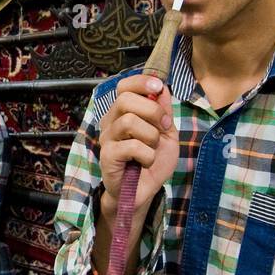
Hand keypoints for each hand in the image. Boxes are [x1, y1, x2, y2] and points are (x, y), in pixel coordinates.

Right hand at [97, 75, 177, 212]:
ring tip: (152, 149)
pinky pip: (131, 146)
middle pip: (125, 99)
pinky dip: (147, 155)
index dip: (141, 82)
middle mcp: (111, 122)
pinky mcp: (108, 156)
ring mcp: (107, 139)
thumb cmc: (152, 162)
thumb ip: (164, 111)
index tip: (158, 87)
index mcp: (124, 113)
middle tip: (163, 127)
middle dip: (152, 111)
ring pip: (129, 121)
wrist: (143, 191)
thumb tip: (162, 88)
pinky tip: (145, 162)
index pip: (124, 86)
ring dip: (151, 136)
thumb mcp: (166, 133)